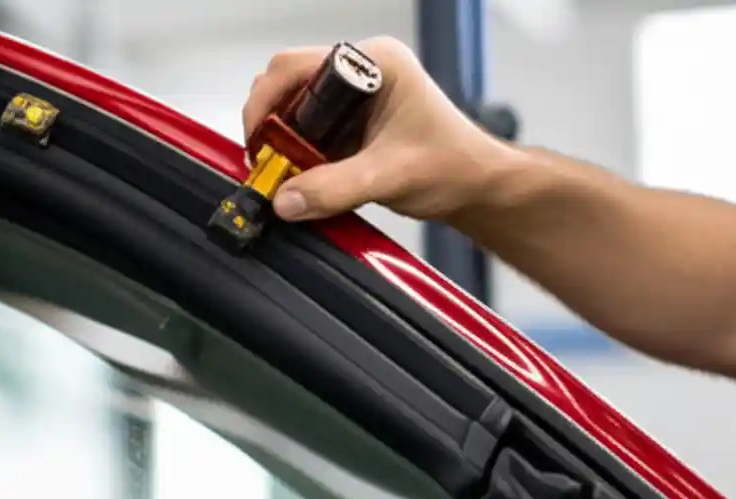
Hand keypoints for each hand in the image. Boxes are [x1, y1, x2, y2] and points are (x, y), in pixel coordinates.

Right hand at [242, 37, 516, 222]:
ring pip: (295, 109)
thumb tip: (285, 199)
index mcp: (376, 63)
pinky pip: (309, 132)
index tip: (259, 141)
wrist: (476, 189)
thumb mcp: (389, 177)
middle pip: (289, 84)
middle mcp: (362, 72)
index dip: (269, 102)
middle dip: (272, 125)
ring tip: (285, 175)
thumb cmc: (453, 167)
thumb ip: (335, 189)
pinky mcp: (352, 123)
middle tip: (268, 163)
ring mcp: (355, 97)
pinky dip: (298, 154)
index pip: (298, 66)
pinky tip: (303, 178)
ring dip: (284, 142)